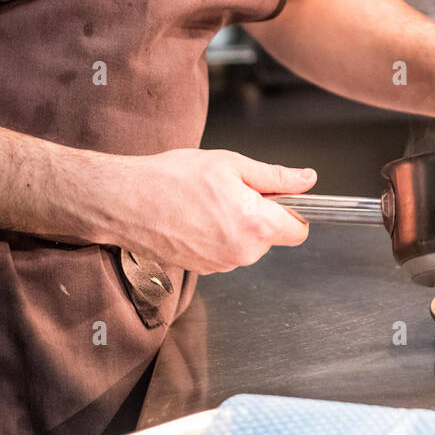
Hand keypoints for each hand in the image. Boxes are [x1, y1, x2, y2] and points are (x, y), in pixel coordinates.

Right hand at [113, 149, 317, 273]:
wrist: (127, 202)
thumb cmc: (174, 178)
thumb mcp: (232, 165)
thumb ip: (276, 176)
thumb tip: (307, 180)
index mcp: (256, 224)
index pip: (299, 230)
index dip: (294, 210)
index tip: (282, 196)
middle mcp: (242, 252)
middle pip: (271, 235)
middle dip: (260, 213)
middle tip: (231, 188)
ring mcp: (221, 265)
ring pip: (247, 243)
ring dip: (238, 223)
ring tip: (208, 200)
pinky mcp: (203, 269)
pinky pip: (225, 250)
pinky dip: (218, 234)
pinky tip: (196, 215)